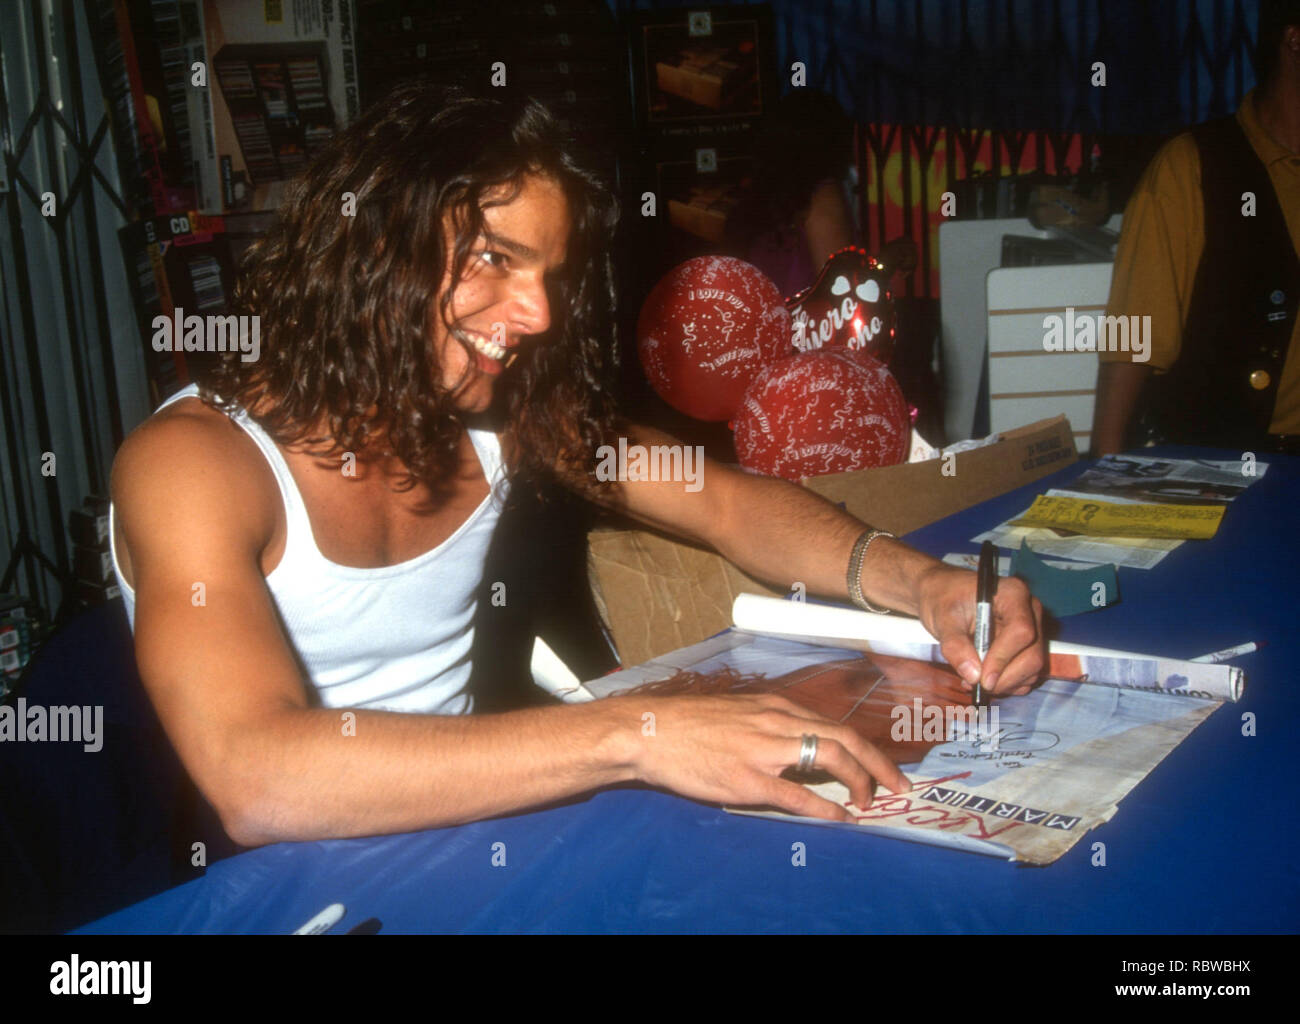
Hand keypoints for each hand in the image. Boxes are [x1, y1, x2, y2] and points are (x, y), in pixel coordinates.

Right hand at [627, 693, 911, 820]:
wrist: (650, 730)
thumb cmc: (689, 725)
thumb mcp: (738, 714)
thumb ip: (770, 727)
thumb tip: (798, 748)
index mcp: (775, 707)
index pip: (834, 724)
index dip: (866, 748)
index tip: (883, 768)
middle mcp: (776, 721)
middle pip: (844, 737)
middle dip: (878, 763)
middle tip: (899, 787)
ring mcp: (763, 749)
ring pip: (828, 756)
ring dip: (858, 781)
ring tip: (869, 801)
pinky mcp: (746, 777)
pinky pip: (795, 793)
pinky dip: (823, 806)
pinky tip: (839, 817)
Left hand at [914, 565, 1045, 695]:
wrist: (943, 595)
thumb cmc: (944, 599)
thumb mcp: (943, 619)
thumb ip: (956, 646)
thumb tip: (973, 675)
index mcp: (1013, 594)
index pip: (1021, 631)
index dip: (1003, 658)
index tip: (981, 678)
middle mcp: (1030, 611)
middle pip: (1032, 655)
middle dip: (1005, 677)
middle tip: (976, 686)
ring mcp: (1032, 630)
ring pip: (1032, 668)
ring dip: (1004, 683)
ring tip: (973, 680)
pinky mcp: (1027, 647)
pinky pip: (1026, 674)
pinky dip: (1007, 684)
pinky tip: (982, 679)